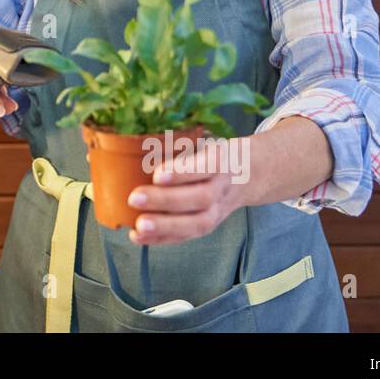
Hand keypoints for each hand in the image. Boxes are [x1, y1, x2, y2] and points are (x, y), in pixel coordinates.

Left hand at [124, 148, 242, 245]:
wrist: (248, 173)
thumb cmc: (212, 152)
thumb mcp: (202, 139)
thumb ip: (176, 141)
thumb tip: (131, 141)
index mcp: (220, 160)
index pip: (207, 166)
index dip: (182, 172)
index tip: (156, 175)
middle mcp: (222, 186)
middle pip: (201, 198)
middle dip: (166, 201)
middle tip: (134, 198)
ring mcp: (218, 209)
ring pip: (198, 223)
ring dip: (166, 226)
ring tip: (139, 225)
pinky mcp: (210, 224)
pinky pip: (188, 236)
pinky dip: (162, 239)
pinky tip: (139, 236)